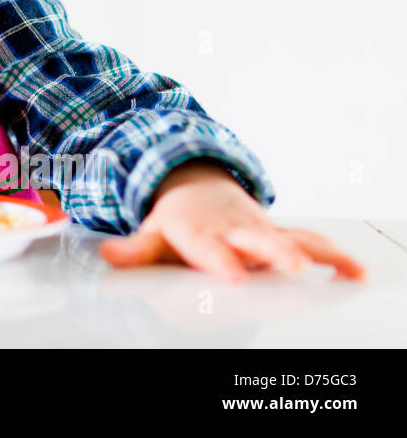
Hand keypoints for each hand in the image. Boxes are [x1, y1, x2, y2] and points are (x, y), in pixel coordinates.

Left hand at [98, 159, 366, 281]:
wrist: (199, 188)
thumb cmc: (178, 222)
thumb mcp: (154, 234)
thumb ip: (136, 251)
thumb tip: (109, 256)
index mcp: (200, 231)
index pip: (208, 247)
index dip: (220, 260)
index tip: (233, 275)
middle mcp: (234, 230)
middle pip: (255, 241)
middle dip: (274, 253)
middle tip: (292, 266)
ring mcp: (260, 232)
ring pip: (289, 239)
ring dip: (310, 253)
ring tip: (335, 267)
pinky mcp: (279, 235)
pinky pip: (310, 243)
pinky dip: (334, 256)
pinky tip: (355, 272)